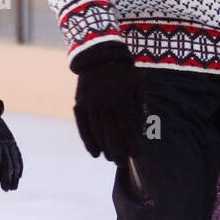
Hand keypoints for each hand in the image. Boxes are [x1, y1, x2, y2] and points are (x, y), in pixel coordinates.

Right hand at [71, 42, 143, 163]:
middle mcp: (104, 104)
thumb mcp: (137, 85)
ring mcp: (90, 105)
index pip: (127, 127)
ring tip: (112, 159)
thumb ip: (138, 108)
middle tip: (123, 163)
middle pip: (111, 134)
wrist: (98, 56)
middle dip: (118, 151)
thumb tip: (139, 132)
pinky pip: (83, 127)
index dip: (132, 143)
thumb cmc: (123, 72)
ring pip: (97, 132)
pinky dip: (88, 142)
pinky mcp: (80, 105)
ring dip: (104, 148)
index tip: (137, 155)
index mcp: (121, 99)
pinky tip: (95, 153)